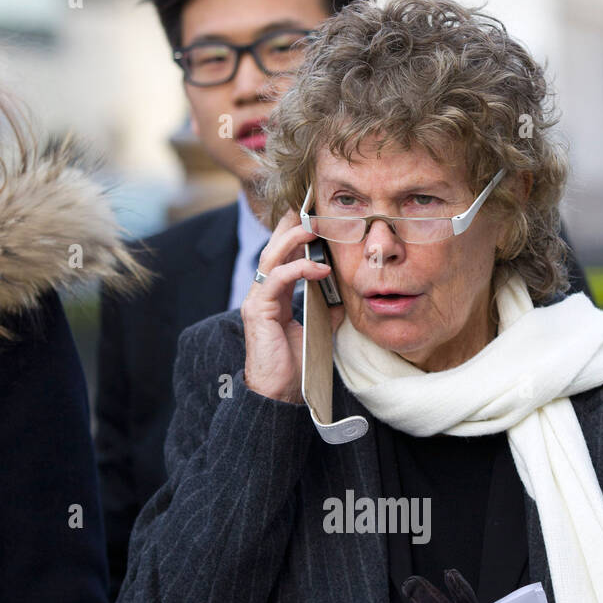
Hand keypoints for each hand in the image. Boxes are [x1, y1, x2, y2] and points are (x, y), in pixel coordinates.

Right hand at [241, 210, 344, 402]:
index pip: (283, 255)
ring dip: (295, 239)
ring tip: (316, 228)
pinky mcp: (257, 310)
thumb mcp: (318, 329)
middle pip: (274, 247)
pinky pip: (278, 279)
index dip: (296, 234)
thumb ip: (327, 309)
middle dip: (292, 226)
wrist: (279, 393)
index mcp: (274, 295)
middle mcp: (262, 292)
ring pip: (272, 257)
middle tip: (313, 209)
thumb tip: (345, 295)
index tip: (315, 216)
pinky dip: (300, 270)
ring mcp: (256, 299)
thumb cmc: (295, 364)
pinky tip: (321, 268)